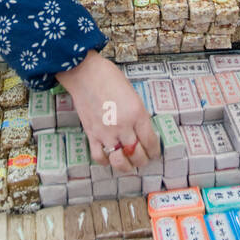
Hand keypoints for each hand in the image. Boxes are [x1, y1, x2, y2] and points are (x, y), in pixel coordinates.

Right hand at [57, 51, 159, 173]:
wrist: (85, 72)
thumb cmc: (109, 77)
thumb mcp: (133, 94)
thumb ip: (138, 114)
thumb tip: (141, 131)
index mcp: (137, 114)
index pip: (151, 141)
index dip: (155, 151)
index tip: (154, 154)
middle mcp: (123, 126)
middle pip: (138, 154)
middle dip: (143, 160)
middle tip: (144, 160)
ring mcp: (106, 132)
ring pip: (120, 161)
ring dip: (126, 166)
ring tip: (129, 165)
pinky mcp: (91, 134)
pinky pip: (99, 156)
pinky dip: (105, 161)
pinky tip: (109, 158)